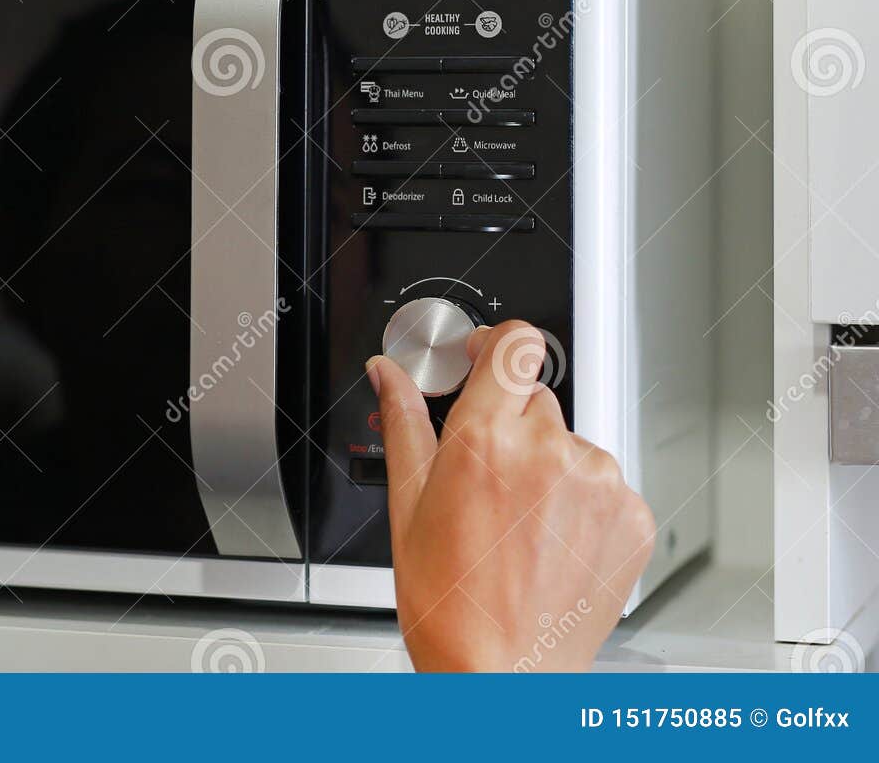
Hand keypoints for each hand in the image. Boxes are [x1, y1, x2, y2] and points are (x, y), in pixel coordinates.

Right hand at [368, 320, 655, 671]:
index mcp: (486, 440)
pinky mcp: (632, 516)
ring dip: (547, 465)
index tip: (483, 361)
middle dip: (509, 425)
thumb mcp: (407, 506)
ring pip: (571, 443)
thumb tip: (388, 375)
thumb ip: (404, 424)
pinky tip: (549, 543)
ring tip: (517, 525)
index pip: (513, 343)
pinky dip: (580, 502)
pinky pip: (604, 484)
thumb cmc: (449, 602)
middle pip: (535, 399)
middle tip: (484, 481)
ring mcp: (600, 484)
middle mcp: (551, 451)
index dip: (495, 345)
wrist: (501, 675)